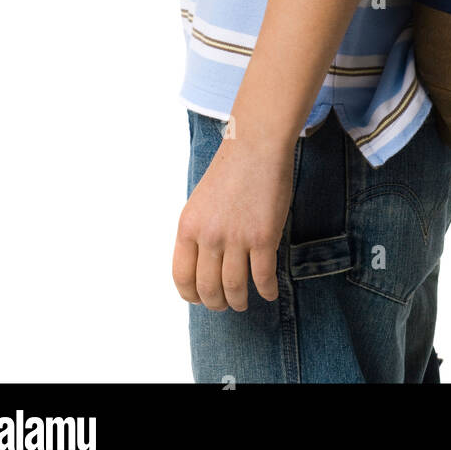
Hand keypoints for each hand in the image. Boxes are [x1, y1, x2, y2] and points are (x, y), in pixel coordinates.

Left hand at [172, 125, 294, 311]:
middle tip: (224, 305)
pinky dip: (266, 290)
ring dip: (239, 301)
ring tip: (243, 302)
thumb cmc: (231, 169)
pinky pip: (263, 276)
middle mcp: (208, 235)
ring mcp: (236, 237)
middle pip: (207, 287)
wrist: (257, 144)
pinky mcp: (263, 236)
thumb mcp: (200, 201)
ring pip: (234, 287)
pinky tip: (268, 292)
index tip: (200, 299)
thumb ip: (199, 231)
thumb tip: (203, 263)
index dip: (191, 295)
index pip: (182, 277)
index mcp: (188, 226)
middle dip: (216, 303)